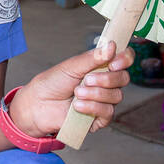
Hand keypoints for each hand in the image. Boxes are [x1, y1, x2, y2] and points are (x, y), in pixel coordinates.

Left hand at [12, 40, 133, 137]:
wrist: (38, 105)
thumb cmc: (53, 83)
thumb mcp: (72, 66)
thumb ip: (92, 58)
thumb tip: (111, 46)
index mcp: (101, 66)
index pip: (124, 59)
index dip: (124, 59)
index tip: (114, 62)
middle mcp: (106, 83)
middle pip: (123, 78)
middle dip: (106, 79)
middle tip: (86, 79)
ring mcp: (104, 100)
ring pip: (116, 96)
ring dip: (96, 94)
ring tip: (76, 93)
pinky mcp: (99, 118)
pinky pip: (108, 112)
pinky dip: (92, 107)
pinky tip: (78, 106)